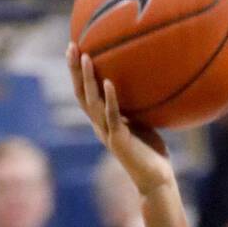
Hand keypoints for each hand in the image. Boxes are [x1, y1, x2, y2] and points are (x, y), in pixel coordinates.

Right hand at [66, 44, 172, 195]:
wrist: (156, 181)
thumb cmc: (152, 153)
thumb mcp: (143, 123)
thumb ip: (138, 107)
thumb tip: (147, 83)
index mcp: (103, 122)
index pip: (85, 94)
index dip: (78, 73)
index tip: (76, 50)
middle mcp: (100, 126)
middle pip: (80, 94)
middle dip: (74, 70)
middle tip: (71, 46)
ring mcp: (107, 133)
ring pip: (91, 103)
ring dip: (87, 79)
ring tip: (85, 57)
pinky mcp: (119, 140)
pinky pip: (112, 116)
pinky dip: (110, 99)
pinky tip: (108, 82)